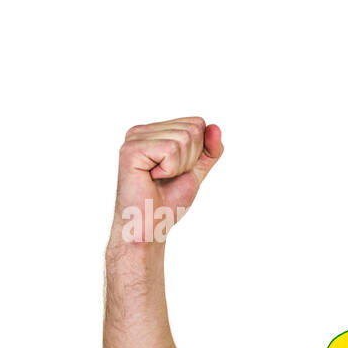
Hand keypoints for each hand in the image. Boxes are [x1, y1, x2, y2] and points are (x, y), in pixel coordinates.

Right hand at [113, 116, 222, 243]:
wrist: (152, 224)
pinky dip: (170, 169)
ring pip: (183, 138)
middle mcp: (142, 130)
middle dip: (190, 159)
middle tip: (169, 176)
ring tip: (159, 178)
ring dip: (179, 166)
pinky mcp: (131, 149)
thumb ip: (209, 149)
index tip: (178, 170)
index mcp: (156, 131)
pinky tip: (152, 177)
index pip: (197, 123)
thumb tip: (215, 127)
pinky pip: (170, 150)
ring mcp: (134, 138)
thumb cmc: (168, 199)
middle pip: (192, 129)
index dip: (198, 152)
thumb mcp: (197, 170)